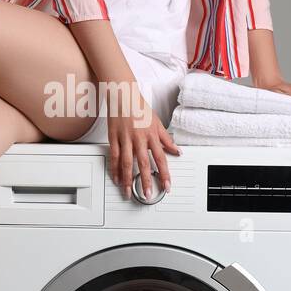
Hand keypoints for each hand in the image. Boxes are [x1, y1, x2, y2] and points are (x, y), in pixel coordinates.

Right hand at [108, 84, 180, 199]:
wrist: (123, 95)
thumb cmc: (140, 107)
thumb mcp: (158, 123)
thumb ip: (167, 139)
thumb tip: (177, 151)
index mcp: (152, 136)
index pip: (161, 159)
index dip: (164, 174)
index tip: (167, 186)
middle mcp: (139, 138)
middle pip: (143, 163)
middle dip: (146, 181)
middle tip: (147, 195)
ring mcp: (125, 138)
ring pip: (126, 163)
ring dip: (128, 180)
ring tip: (129, 192)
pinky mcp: (113, 137)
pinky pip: (114, 156)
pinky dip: (114, 169)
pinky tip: (117, 179)